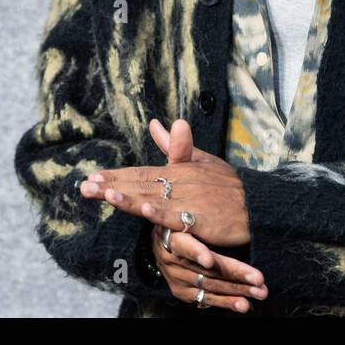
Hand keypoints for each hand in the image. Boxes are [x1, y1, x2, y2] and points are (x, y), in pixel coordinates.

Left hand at [79, 118, 267, 310]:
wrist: (259, 206)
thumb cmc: (229, 187)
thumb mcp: (203, 161)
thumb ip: (175, 146)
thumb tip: (154, 123)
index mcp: (179, 170)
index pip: (141, 172)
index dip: (116, 176)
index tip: (91, 178)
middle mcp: (182, 183)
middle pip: (142, 185)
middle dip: (112, 187)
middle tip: (84, 188)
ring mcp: (191, 201)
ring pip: (155, 199)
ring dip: (129, 197)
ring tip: (105, 194)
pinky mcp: (203, 220)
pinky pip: (179, 217)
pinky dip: (162, 213)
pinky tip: (145, 210)